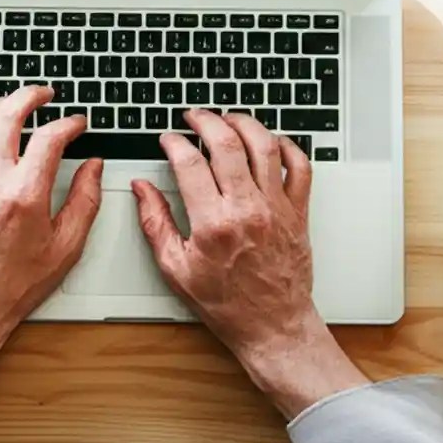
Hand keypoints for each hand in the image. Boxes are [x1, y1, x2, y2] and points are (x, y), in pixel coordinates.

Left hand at [0, 86, 102, 405]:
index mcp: (25, 195)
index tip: (77, 124)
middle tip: (44, 94)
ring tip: (12, 102)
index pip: (49, 138)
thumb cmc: (15, 283)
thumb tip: (94, 167)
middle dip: (31, 96)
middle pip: (8, 114)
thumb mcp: (66, 247)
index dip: (69, 123)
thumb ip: (85, 200)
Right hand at [134, 110, 367, 418]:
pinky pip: (300, 167)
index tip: (168, 138)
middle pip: (227, 144)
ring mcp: (276, 208)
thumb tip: (142, 190)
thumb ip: (155, 223)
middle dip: (206, 121)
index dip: (174, 142)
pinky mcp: (298, 212)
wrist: (273, 326)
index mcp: (213, 224)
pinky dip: (288, 146)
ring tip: (228, 119)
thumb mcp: (176, 269)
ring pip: (265, 146)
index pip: (189, 163)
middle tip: (194, 117)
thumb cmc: (226, 304)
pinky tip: (271, 141)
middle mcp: (248, 210)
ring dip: (244, 124)